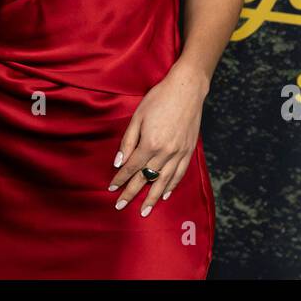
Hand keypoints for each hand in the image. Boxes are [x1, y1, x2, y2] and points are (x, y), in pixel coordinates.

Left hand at [107, 63, 209, 215]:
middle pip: (146, 178)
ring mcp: (179, 153)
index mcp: (150, 143)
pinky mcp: (189, 151)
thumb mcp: (138, 116)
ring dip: (153, 197)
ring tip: (144, 211)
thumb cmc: (159, 99)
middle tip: (121, 206)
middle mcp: (166, 152)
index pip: (132, 167)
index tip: (112, 189)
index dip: (121, 179)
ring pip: (164, 181)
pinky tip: (165, 195)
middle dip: (132, 193)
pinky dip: (171, 186)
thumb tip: (119, 162)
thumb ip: (128, 141)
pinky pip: (180, 174)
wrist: (186, 89)